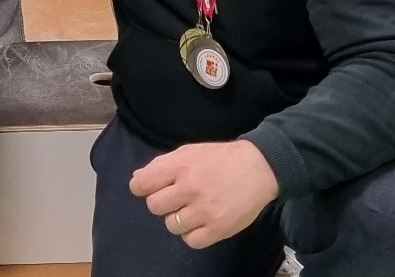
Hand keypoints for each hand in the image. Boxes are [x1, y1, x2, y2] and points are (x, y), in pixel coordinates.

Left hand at [129, 140, 279, 248]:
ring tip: (192, 209)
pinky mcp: (219, 228)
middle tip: (176, 198)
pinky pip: (191, 241)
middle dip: (162, 203)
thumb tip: (137, 180)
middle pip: (154, 206)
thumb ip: (161, 165)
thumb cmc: (219, 159)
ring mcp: (204, 210)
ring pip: (171, 225)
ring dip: (178, 219)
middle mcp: (189, 188)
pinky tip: (200, 222)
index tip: (148, 189)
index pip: (142, 184)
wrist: (257, 168)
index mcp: (179, 166)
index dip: (141, 188)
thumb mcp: (188, 152)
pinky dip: (192, 234)